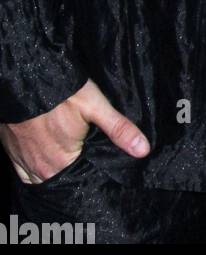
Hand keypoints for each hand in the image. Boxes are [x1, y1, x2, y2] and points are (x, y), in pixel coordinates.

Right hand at [0, 79, 149, 183]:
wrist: (27, 76)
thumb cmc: (63, 91)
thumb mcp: (96, 106)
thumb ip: (119, 129)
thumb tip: (143, 150)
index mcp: (63, 162)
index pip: (82, 178)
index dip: (93, 171)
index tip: (101, 162)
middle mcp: (42, 169)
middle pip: (63, 178)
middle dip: (76, 172)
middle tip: (87, 155)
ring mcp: (25, 162)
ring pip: (44, 177)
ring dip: (56, 171)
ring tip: (70, 156)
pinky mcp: (13, 153)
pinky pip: (26, 173)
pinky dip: (36, 170)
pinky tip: (48, 159)